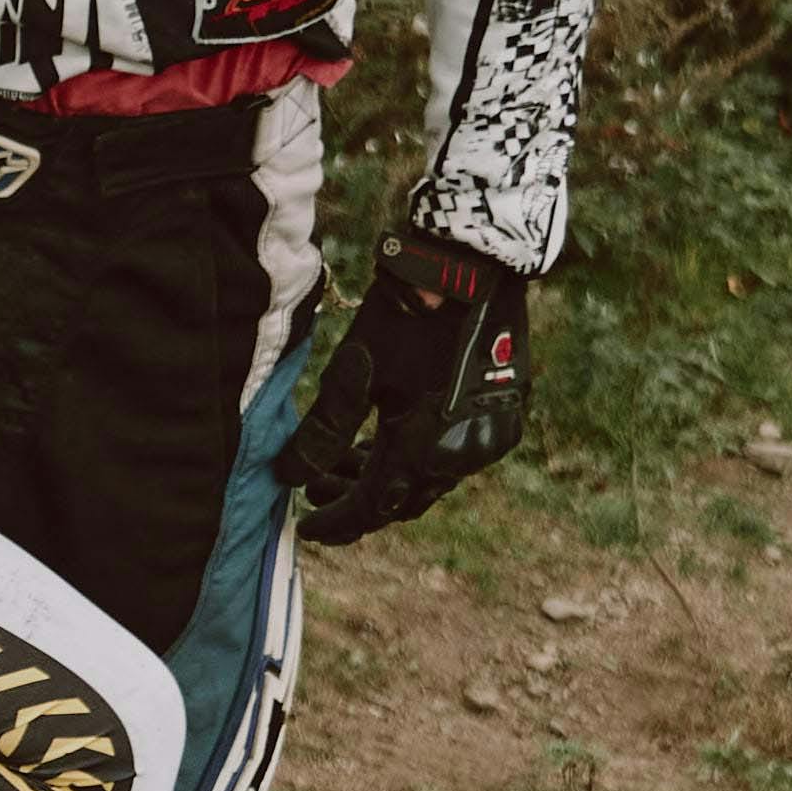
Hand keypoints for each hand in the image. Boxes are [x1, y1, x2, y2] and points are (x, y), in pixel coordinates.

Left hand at [287, 229, 534, 547]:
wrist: (472, 264)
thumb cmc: (406, 313)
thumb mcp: (355, 373)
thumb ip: (322, 432)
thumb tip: (287, 476)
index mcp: (423, 450)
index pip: (372, 508)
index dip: (336, 522)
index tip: (304, 527)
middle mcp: (463, 455)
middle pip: (403, 499)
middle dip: (358, 498)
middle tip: (316, 488)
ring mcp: (490, 437)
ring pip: (431, 478)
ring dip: (388, 476)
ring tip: (344, 462)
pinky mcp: (504, 414)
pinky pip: (455, 453)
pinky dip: (419, 455)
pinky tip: (390, 436)